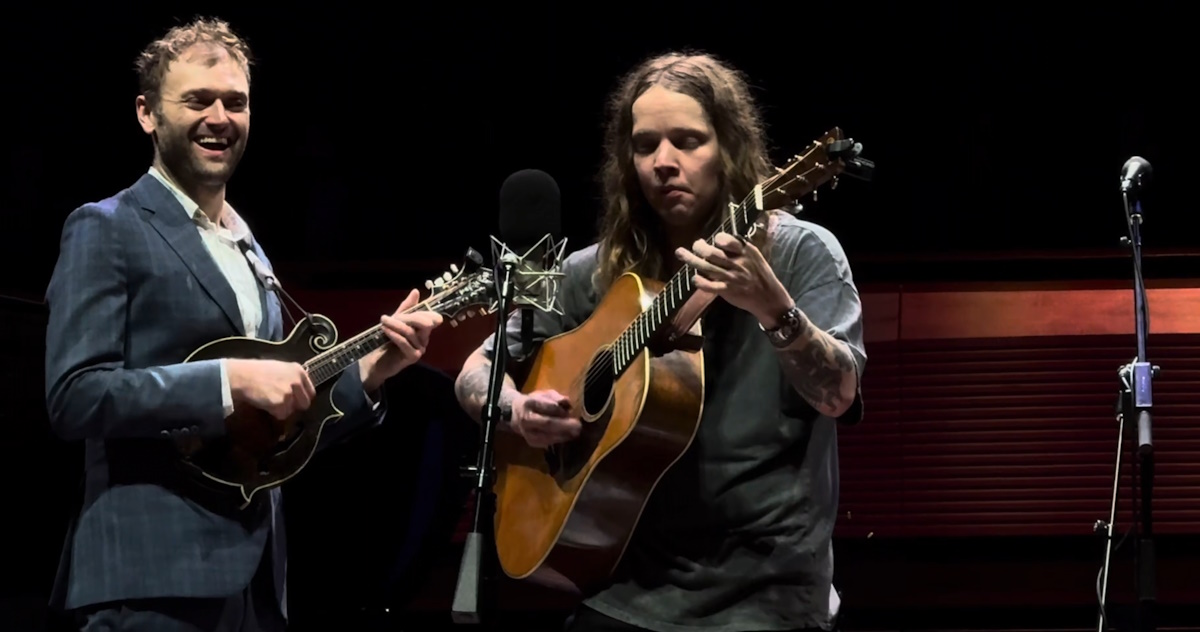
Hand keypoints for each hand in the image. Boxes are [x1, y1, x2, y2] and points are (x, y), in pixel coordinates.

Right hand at [227, 358, 315, 420]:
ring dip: (281, 409)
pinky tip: (265, 403)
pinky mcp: (281, 403)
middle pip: (305, 403)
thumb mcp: (280, 368)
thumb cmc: (257, 371)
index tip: (295, 401)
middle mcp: (297, 381)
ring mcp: (290, 393)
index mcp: (299, 370)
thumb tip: (298, 392)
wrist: (242, 376)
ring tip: (269, 399)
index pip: (310, 391)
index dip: (302, 398)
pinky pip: (281, 415)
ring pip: (291, 410)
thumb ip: (292, 378)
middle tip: (282, 404)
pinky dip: (273, 412)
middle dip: (294, 406)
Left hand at [364, 288, 444, 389]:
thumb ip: (406, 308)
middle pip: (424, 323)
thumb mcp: (395, 321)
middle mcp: (425, 339)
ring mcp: (420, 349)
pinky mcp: (413, 357)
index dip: (423, 311)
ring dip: (395, 324)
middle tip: (388, 317)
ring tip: (383, 321)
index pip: (432, 317)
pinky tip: (385, 330)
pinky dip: (394, 334)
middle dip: (407, 317)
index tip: (404, 311)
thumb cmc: (386, 341)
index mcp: (423, 330)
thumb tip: (416, 291)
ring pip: (410, 332)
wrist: (375, 362)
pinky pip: (405, 342)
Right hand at [509, 389, 580, 448]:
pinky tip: (569, 436)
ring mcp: (527, 433)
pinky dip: (560, 439)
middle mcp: (526, 419)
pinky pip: (548, 442)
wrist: (515, 415)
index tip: (570, 408)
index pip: (546, 406)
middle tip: (578, 425)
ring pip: (548, 436)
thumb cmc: (534, 402)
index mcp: (528, 403)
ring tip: (576, 432)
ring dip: (564, 434)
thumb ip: (555, 397)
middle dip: (564, 425)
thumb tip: (567, 401)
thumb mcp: (543, 394)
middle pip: (547, 423)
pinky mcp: (531, 442)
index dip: (559, 409)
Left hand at [675, 232, 792, 324]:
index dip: (718, 239)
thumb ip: (738, 248)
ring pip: (707, 267)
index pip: (727, 240)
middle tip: (695, 245)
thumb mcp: (754, 256)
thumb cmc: (760, 274)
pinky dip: (701, 282)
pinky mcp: (727, 291)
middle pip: (712, 253)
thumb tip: (718, 240)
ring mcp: (731, 278)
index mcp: (745, 252)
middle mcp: (737, 263)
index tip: (714, 240)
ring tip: (680, 252)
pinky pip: (711, 286)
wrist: (769, 297)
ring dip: (691, 260)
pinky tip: (694, 278)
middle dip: (699, 247)